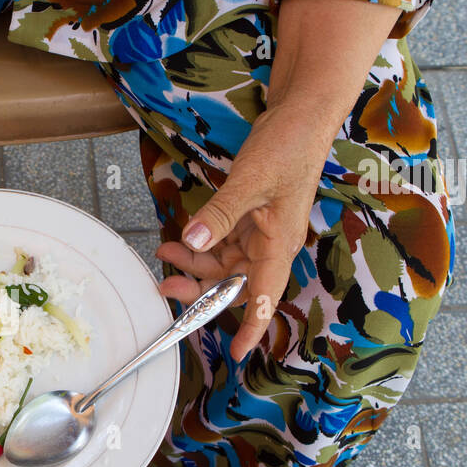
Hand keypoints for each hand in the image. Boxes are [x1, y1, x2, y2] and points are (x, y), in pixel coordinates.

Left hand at [156, 102, 333, 362]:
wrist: (302, 114)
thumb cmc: (289, 146)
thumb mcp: (251, 181)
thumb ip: (220, 214)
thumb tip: (192, 241)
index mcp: (279, 244)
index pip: (265, 297)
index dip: (251, 326)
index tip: (239, 352)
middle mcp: (271, 244)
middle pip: (235, 283)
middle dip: (200, 289)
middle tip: (166, 289)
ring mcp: (261, 230)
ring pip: (224, 263)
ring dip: (195, 263)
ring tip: (165, 254)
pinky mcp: (251, 215)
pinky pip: (223, 241)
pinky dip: (201, 243)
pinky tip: (181, 238)